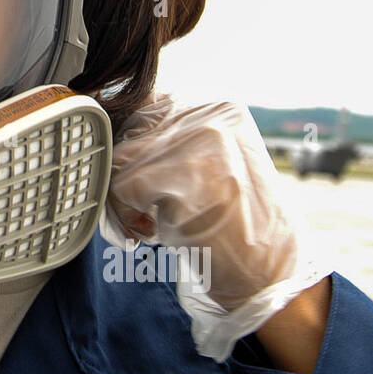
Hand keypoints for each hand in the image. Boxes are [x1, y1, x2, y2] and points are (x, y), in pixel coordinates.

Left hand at [100, 92, 332, 361]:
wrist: (265, 268)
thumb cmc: (227, 217)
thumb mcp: (209, 158)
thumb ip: (171, 135)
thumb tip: (107, 120)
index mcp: (219, 105)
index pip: (145, 108)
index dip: (137, 150)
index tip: (150, 183)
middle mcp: (212, 115)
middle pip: (129, 131)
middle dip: (127, 173)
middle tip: (148, 206)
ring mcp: (201, 145)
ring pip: (121, 158)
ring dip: (123, 197)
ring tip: (152, 218)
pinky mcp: (186, 177)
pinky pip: (122, 186)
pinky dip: (126, 214)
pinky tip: (152, 228)